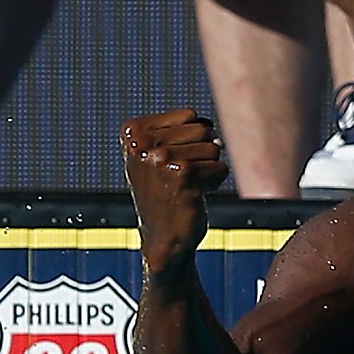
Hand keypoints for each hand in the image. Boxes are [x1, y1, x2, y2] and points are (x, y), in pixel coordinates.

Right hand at [123, 110, 228, 277]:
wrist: (162, 238)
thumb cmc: (166, 192)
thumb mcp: (160, 154)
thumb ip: (183, 131)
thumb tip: (217, 139)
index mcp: (133, 131)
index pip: (191, 115)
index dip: (192, 139)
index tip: (172, 162)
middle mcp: (143, 143)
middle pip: (203, 128)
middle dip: (202, 153)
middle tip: (182, 177)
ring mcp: (161, 158)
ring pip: (214, 147)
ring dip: (208, 169)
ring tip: (187, 186)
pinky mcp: (182, 175)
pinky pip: (220, 166)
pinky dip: (215, 181)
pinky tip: (195, 195)